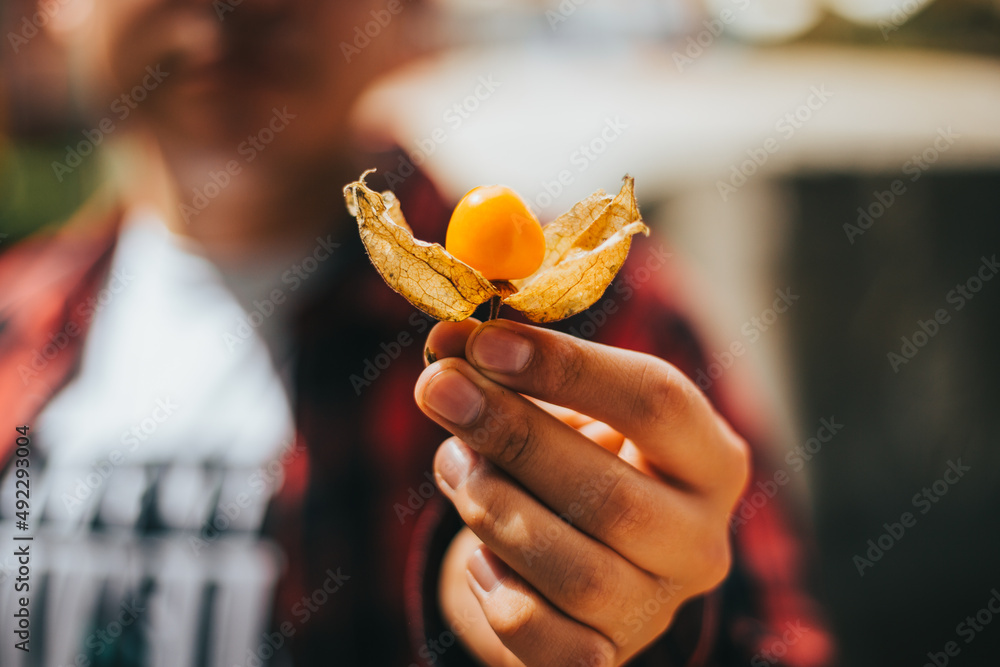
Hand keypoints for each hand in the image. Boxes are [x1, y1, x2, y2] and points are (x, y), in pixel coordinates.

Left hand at [414, 318, 748, 665]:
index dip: (566, 370)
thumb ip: (515, 371)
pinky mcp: (603, 656)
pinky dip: (493, 586)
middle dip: (513, 436)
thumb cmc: (580, 460)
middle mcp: (701, 542)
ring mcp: (657, 609)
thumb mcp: (565, 407)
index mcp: (711, 459)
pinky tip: (478, 553)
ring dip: (494, 507)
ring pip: (575, 573)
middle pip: (612, 494)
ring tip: (453, 462)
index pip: (656, 403)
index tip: (486, 342)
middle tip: (439, 388)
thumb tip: (444, 348)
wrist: (586, 556)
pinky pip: (537, 633)